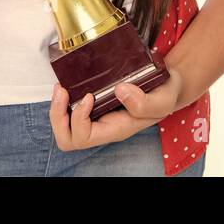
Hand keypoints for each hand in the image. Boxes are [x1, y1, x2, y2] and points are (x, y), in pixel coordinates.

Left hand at [49, 63, 185, 151]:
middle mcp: (102, 126)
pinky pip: (68, 111)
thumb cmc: (164, 95)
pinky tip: (68, 84)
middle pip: (68, 139)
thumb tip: (119, 91)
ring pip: (65, 128)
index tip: (89, 96)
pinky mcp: (93, 104)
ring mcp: (96, 116)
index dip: (79, 117)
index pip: (85, 137)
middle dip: (58, 117)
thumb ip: (144, 102)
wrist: (166, 86)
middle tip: (62, 92)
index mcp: (115, 129)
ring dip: (57, 108)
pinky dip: (63, 99)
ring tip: (61, 88)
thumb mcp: (162, 99)